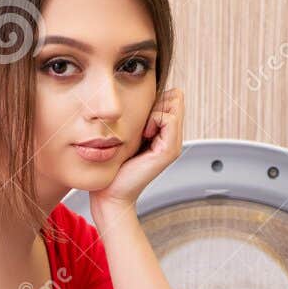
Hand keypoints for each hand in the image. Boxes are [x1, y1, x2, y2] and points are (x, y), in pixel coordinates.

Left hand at [90, 87, 183, 224]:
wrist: (111, 193)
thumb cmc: (114, 166)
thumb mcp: (127, 133)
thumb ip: (138, 117)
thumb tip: (139, 94)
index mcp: (165, 133)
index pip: (173, 97)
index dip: (157, 99)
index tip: (139, 118)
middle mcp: (174, 138)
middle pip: (176, 97)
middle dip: (158, 103)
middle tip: (141, 124)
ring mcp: (174, 144)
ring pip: (174, 104)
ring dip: (155, 111)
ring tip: (142, 131)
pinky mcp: (169, 150)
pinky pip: (168, 118)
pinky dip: (154, 119)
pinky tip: (144, 134)